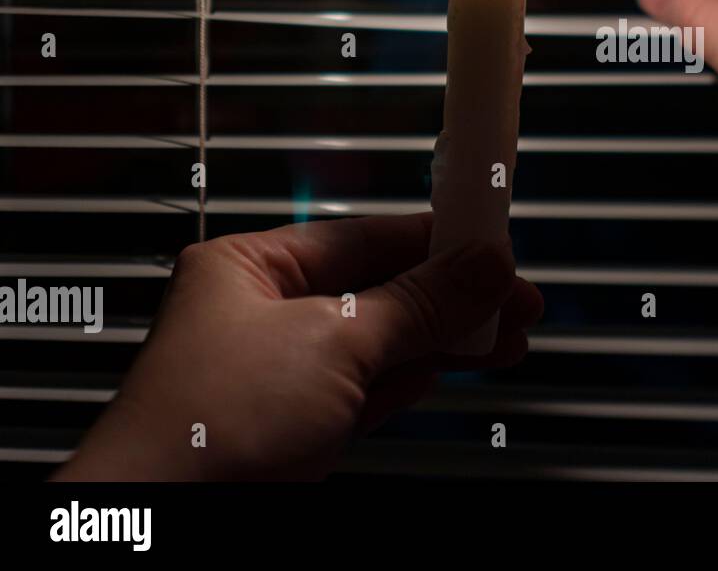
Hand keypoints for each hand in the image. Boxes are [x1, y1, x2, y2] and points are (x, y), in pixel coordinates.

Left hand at [54, 213, 542, 480]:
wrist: (165, 521)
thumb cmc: (203, 427)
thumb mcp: (334, 342)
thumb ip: (419, 302)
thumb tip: (482, 265)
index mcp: (250, 268)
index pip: (365, 236)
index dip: (437, 238)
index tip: (492, 239)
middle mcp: (264, 314)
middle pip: (382, 289)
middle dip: (453, 294)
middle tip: (513, 294)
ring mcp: (282, 372)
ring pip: (383, 341)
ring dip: (445, 339)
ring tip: (504, 334)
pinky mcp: (297, 424)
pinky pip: (372, 386)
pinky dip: (415, 377)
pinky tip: (452, 366)